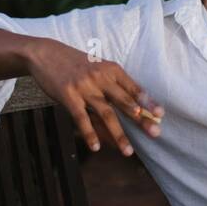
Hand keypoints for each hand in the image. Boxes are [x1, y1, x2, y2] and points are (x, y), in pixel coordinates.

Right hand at [23, 38, 163, 156]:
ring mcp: (84, 87)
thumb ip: (113, 84)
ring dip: (118, 134)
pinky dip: (90, 133)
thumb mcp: (98, 67)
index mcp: (111, 69)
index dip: (148, 101)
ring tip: (128, 151)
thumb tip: (133, 106)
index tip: (160, 114)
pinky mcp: (68, 95)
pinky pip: (82, 118)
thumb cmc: (76, 64)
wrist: (45, 54)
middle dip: (141, 119)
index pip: (133, 88)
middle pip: (124, 102)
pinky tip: (97, 147)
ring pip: (106, 113)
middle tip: (155, 133)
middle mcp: (100, 77)